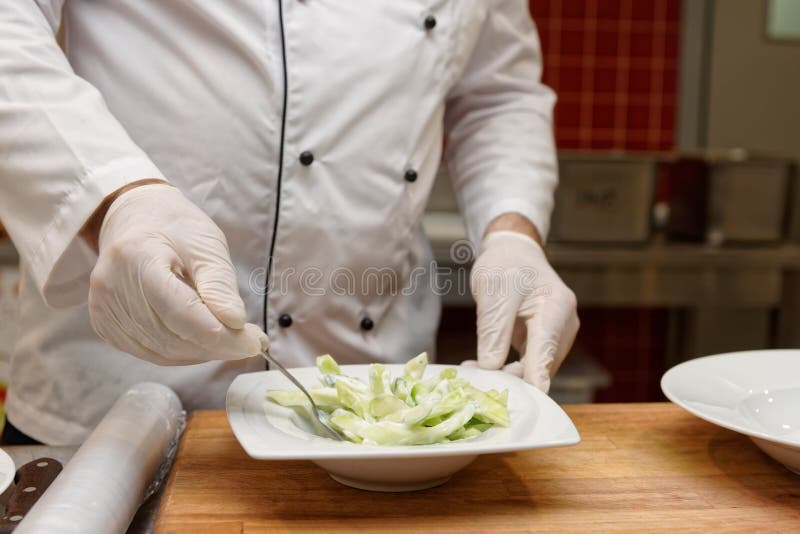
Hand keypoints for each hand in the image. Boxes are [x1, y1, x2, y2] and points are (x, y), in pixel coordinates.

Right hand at [88, 183, 267, 364]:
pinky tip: (201, 337)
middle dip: (218, 345)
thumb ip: (219, 284)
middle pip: (172, 337)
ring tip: (230, 337)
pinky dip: (183, 352)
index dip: (221, 336)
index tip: (254, 342)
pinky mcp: (104, 325)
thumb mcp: (206, 244)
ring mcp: (102, 310)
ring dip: (203, 352)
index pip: (181, 313)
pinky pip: (150, 352)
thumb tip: (235, 323)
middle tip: (250, 340)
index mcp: (137, 258)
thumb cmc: (175, 227)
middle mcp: (110, 289)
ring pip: (163, 353)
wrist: (134, 219)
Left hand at [464, 229, 578, 391]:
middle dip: (513, 377)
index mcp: (555, 309)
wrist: (513, 251)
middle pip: (542, 363)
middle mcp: (563, 324)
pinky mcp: (545, 338)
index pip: (546, 351)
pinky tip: (484, 365)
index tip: (528, 401)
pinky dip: (509, 366)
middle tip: (477, 381)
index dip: (536, 379)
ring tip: (473, 369)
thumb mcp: (493, 293)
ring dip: (509, 373)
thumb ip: (494, 331)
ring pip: (536, 366)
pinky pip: (530, 360)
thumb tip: (490, 368)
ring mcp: (556, 332)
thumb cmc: (505, 265)